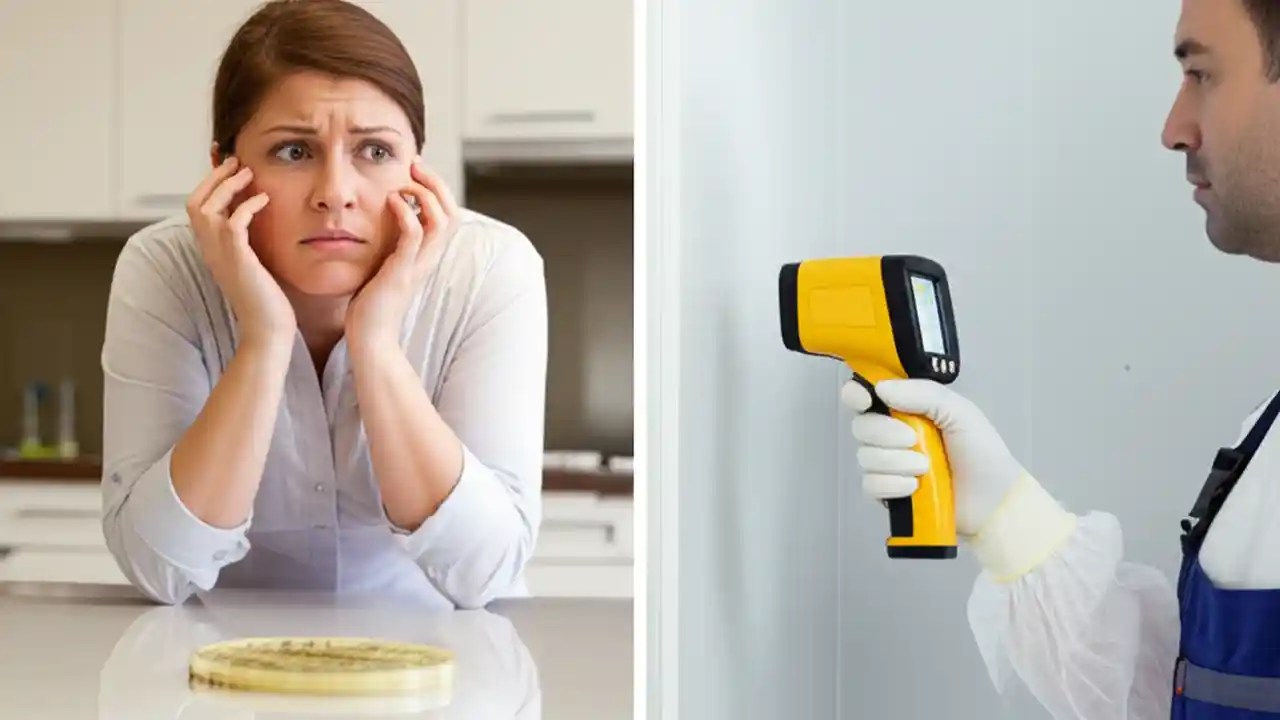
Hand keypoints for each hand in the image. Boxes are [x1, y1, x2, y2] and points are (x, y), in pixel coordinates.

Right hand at [187, 156, 295, 347]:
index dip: (209, 186)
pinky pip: (234, 222)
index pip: (198, 210)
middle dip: (213, 178)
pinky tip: (264, 200)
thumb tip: (258, 226)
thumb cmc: (266, 302)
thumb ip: (249, 246)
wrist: (267, 331)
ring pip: (208, 208)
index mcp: (212, 251)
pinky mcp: (239, 260)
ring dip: (227, 186)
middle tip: (236, 162)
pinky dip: (247, 206)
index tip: (228, 168)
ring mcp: (221, 255)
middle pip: (195, 202)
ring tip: (248, 172)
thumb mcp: (253, 266)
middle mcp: (210, 251)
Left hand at [345, 161, 458, 349]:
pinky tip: (392, 201)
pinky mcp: (402, 272)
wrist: (369, 339)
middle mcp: (428, 259)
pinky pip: (415, 235)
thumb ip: (388, 247)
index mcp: (426, 257)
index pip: (447, 216)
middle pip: (453, 213)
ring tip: (406, 181)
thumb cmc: (371, 307)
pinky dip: (407, 213)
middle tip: (415, 165)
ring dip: (426, 194)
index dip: (436, 189)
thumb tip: (377, 226)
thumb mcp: (383, 268)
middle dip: (437, 183)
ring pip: (442, 221)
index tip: (414, 172)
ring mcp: (418, 266)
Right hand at [840, 378, 1023, 535]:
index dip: (856, 394)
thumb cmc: (982, 454)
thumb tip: (882, 387)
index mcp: (907, 408)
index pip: (865, 394)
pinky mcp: (888, 491)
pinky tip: (915, 486)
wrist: (992, 500)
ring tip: (925, 468)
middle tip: (914, 440)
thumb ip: (923, 393)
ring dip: (896, 462)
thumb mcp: (959, 412)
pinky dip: (892, 484)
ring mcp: (889, 464)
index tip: (866, 400)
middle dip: (886, 433)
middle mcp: (892, 434)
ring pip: (865, 457)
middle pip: (861, 426)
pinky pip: (870, 484)